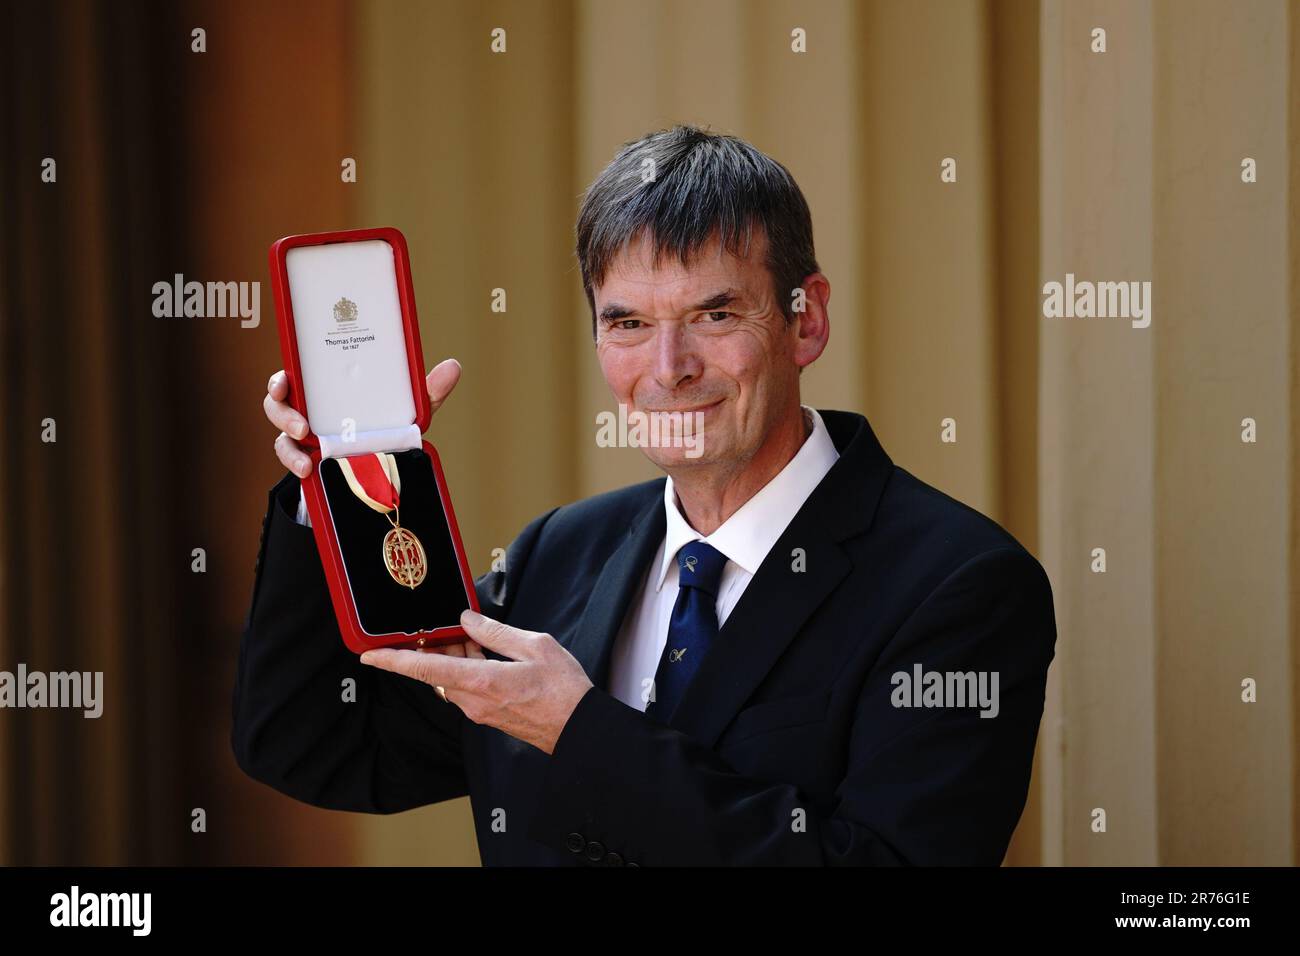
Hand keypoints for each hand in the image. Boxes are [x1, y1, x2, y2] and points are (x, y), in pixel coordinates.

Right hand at [264, 357, 461, 477]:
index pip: (294, 377)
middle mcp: (308, 411)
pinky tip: (308, 471)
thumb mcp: (403, 411)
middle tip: (301, 425)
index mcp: (325, 391)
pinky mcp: (305, 461)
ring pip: (280, 436)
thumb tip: (453, 366)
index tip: (285, 380)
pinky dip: (296, 465)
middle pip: (277, 403)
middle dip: (281, 411)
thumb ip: (426, 393)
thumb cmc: (384, 429)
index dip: (282, 378)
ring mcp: (303, 438)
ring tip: (305, 459)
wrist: (377, 472)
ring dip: (287, 445)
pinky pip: (291, 461)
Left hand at [359, 610, 594, 755]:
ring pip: (451, 678)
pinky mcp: (489, 714)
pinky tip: (483, 651)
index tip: (368, 655)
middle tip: (442, 624)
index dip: (393, 660)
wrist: (579, 728)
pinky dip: (467, 667)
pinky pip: (466, 687)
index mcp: (480, 681)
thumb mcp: (534, 646)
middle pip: (436, 671)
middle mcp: (473, 700)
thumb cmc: (563, 690)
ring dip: (453, 656)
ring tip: (470, 634)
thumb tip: (469, 620)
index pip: (425, 669)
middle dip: (433, 647)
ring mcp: (480, 711)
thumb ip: (496, 632)